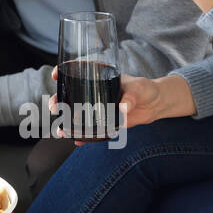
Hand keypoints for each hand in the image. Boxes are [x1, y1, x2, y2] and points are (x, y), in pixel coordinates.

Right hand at [49, 68, 191, 143]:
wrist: (156, 104)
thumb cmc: (146, 89)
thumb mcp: (138, 88)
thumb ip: (131, 97)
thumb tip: (123, 108)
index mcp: (99, 77)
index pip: (77, 71)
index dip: (63, 72)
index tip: (56, 75)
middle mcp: (94, 92)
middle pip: (70, 95)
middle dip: (58, 101)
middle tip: (56, 107)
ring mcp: (98, 107)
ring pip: (76, 114)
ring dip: (66, 122)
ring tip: (61, 130)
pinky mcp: (105, 121)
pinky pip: (91, 129)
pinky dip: (84, 137)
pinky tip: (77, 142)